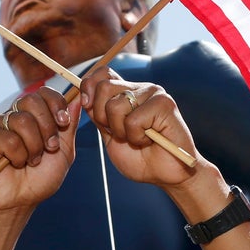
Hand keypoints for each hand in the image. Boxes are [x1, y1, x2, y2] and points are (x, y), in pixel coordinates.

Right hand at [0, 87, 77, 211]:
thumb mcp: (64, 152)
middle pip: (32, 100)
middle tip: (49, 148)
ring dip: (33, 146)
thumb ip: (69, 126)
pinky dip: (17, 156)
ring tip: (31, 161)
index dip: (56, 104)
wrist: (18, 202)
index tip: (63, 123)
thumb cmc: (39, 179)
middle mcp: (16, 116)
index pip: (44, 92)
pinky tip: (14, 164)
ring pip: (22, 120)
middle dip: (47, 127)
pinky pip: (8, 138)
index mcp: (34, 116)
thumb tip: (77, 98)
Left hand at [79, 68, 199, 189]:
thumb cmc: (142, 158)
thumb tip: (83, 96)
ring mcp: (153, 94)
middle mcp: (140, 88)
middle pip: (104, 87)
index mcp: (127, 92)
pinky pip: (133, 120)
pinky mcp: (164, 104)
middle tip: (121, 134)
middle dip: (102, 117)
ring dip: (121, 131)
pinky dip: (136, 137)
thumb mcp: (110, 136)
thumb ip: (98, 116)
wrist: (167, 175)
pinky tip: (149, 141)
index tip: (87, 106)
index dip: (89, 87)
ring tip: (138, 139)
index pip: (102, 73)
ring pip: (115, 106)